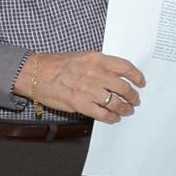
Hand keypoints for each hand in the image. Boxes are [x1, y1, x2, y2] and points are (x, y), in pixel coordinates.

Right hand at [14, 51, 145, 122]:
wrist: (34, 73)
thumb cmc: (57, 64)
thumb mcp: (83, 57)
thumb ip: (100, 65)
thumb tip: (116, 76)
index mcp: (97, 59)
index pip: (126, 67)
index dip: (137, 76)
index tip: (141, 83)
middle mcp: (95, 74)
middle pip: (124, 87)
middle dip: (133, 96)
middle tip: (135, 101)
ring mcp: (88, 90)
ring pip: (116, 102)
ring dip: (125, 109)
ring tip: (127, 111)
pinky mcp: (80, 104)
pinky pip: (102, 114)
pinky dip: (111, 117)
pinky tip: (113, 118)